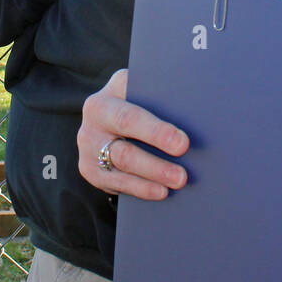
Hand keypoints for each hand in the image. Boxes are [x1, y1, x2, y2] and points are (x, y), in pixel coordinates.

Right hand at [77, 69, 188, 199]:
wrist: (108, 115)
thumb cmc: (135, 100)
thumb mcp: (139, 89)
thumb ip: (157, 96)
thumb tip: (193, 112)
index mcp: (105, 100)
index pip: (130, 118)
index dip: (156, 132)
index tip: (183, 144)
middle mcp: (92, 124)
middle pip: (124, 151)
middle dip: (155, 165)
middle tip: (182, 176)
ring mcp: (88, 149)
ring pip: (121, 169)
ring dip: (151, 179)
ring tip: (177, 183)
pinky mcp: (90, 170)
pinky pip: (116, 184)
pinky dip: (140, 189)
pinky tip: (160, 192)